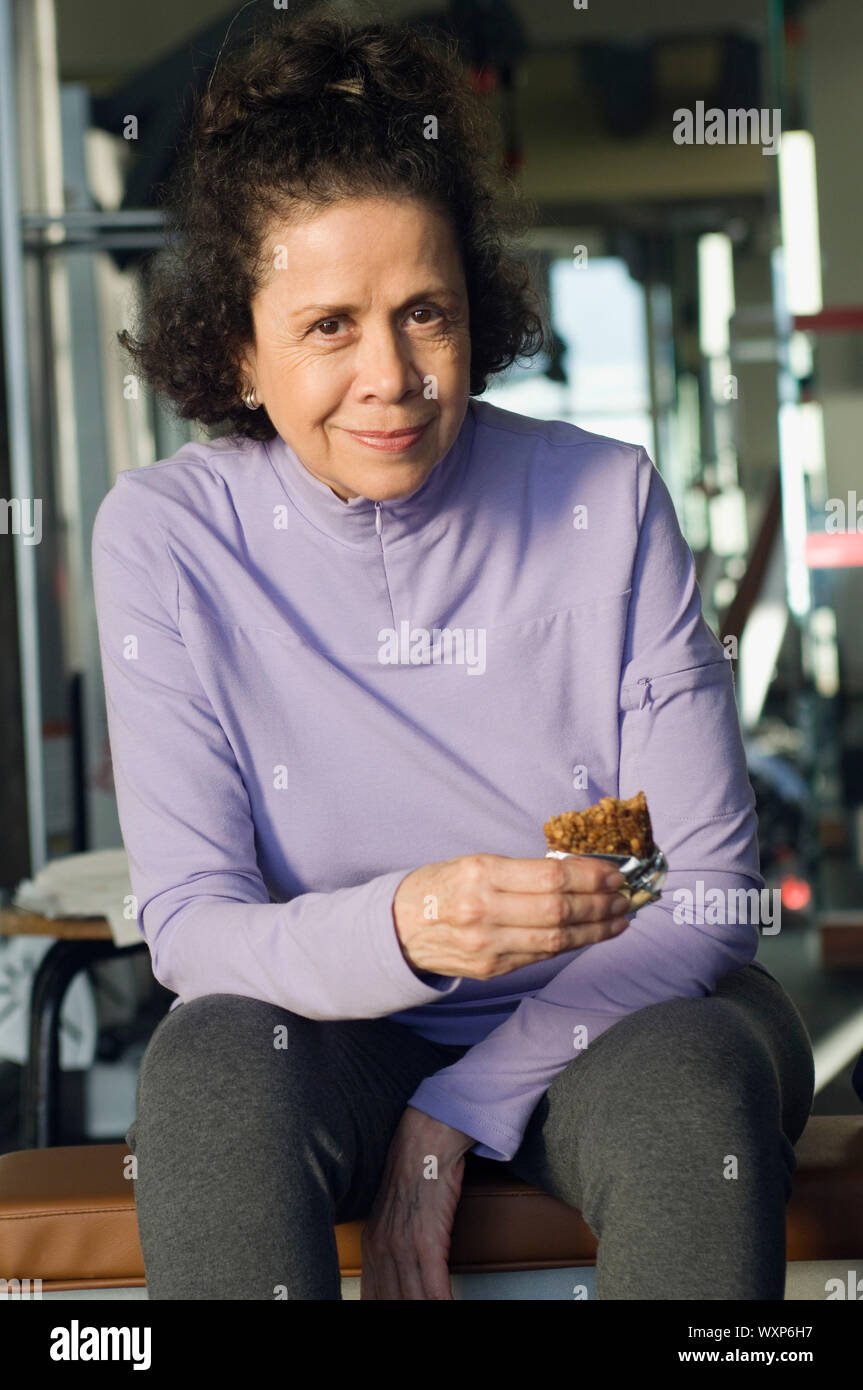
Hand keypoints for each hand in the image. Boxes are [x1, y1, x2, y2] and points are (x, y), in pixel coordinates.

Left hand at [360, 1107, 473, 1299]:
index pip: (373, 1296)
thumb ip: (390, 1244)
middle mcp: (382, 1251)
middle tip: (423, 1323)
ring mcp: (403, 1249)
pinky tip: (448, 1305)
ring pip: (413, 1301)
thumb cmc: (416, 1172)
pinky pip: (434, 1290)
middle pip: (392, 1301)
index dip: (384, 1308)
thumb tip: (399, 1272)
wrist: (426, 1143)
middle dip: (405, 1308)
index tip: (399, 1309)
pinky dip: (442, 1303)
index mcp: (371, 1246)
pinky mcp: (427, 1244)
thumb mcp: (392, 1213)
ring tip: (442, 1313)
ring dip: (427, 1308)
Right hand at [392, 851, 630, 979]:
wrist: (397, 929)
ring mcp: (488, 945)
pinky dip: (573, 944)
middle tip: (625, 896)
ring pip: (556, 939)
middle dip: (600, 903)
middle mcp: (484, 910)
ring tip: (619, 917)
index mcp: (480, 874)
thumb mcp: (472, 863)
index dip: (589, 876)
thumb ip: (519, 870)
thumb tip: (574, 872)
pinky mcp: (491, 969)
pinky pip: (542, 956)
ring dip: (596, 929)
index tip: (613, 873)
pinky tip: (592, 934)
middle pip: (558, 909)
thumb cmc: (439, 887)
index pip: (549, 876)